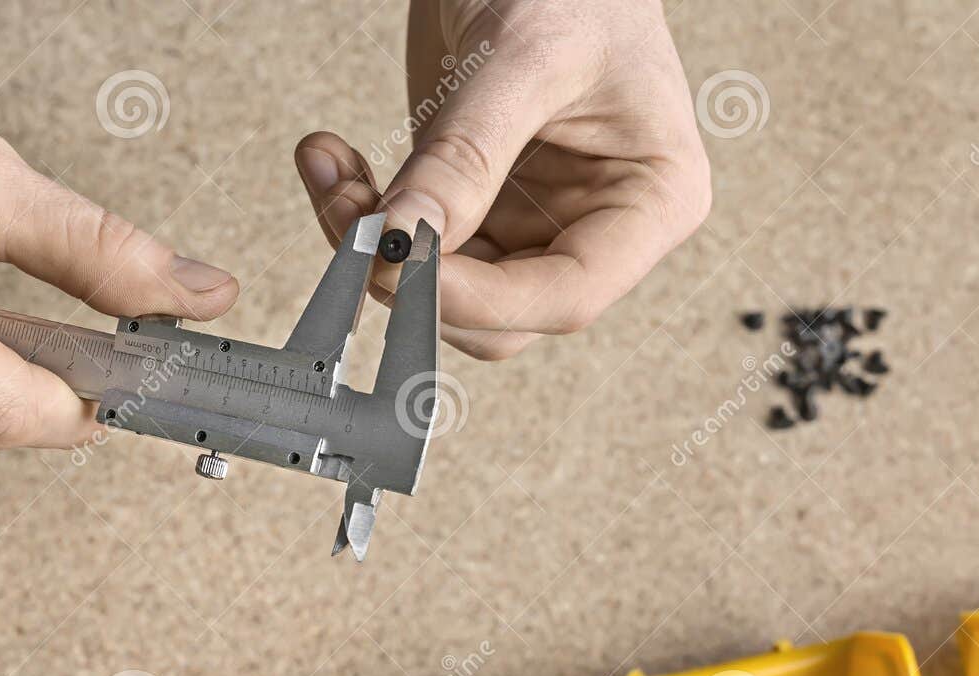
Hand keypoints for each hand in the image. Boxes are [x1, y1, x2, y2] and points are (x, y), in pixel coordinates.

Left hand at [293, 0, 708, 359]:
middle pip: (497, 312)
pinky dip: (361, 213)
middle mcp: (593, 229)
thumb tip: (404, 240)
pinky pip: (410, 244)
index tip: (401, 266)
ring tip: (328, 167)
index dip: (480, 301)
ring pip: (440, 289)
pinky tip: (329, 161)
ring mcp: (530, 224)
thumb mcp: (521, 60)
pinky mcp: (473, 207)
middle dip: (414, 276)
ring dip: (372, 244)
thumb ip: (465, 158)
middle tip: (348, 217)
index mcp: (651, 202)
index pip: (567, 295)